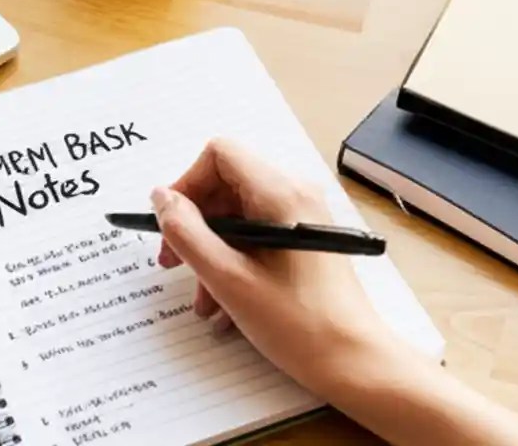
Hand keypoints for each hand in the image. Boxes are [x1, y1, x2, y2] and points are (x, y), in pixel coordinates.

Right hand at [151, 138, 405, 395]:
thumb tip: (162, 199)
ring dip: (210, 251)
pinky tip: (223, 302)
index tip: (171, 224)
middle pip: (226, 185)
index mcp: (280, 194)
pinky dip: (233, 262)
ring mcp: (302, 218)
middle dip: (194, 223)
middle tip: (172, 261)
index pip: (219, 155)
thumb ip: (187, 233)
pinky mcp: (303, 240)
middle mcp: (295, 195)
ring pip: (237, 215)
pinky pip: (255, 236)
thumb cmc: (299, 324)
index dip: (187, 184)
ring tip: (201, 297)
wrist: (355, 362)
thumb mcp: (227, 279)